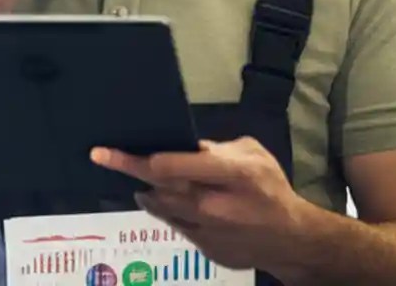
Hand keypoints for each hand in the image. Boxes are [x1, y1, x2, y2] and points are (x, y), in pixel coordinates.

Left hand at [90, 137, 308, 274]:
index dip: (133, 159)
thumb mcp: (251, 153)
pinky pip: (173, 224)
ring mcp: (207, 231)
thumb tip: (182, 146)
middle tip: (105, 158)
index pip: (168, 165)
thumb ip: (215, 149)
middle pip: (156, 186)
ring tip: (144, 180)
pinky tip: (169, 200)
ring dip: (147, 191)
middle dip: (130, 171)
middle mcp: (213, 203)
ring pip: (158, 207)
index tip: (104, 152)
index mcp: (230, 173)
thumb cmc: (271, 187)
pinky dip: (166, 210)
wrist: (292, 238)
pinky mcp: (204, 249)